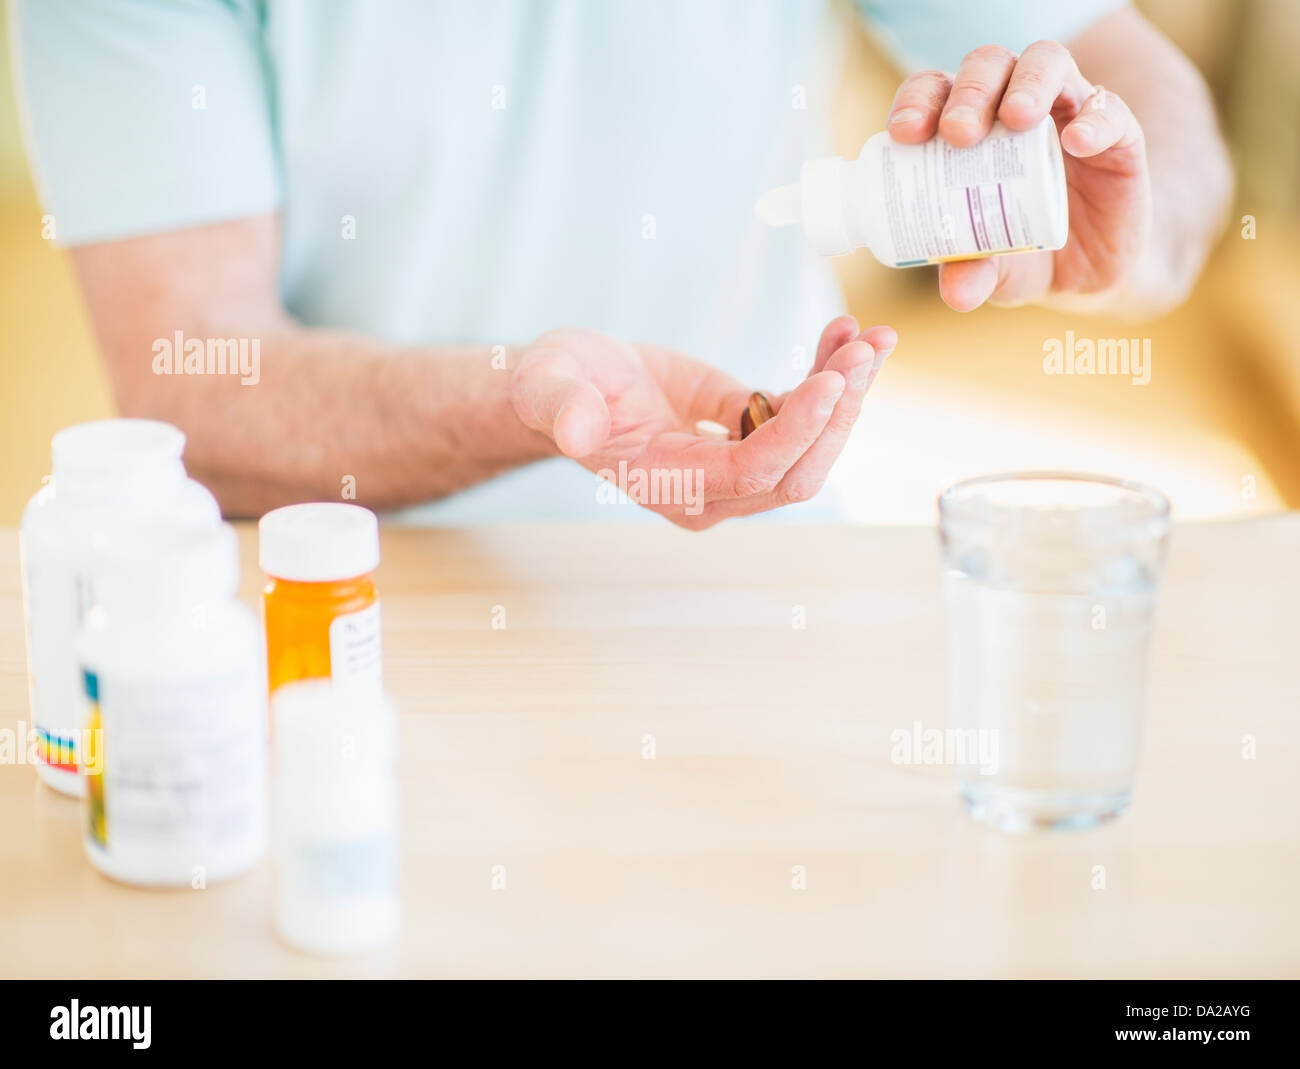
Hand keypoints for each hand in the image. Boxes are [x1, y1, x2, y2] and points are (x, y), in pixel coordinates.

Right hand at [510, 318, 896, 528]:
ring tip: (868, 337)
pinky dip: (830, 378)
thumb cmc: (554, 388)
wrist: (567, 384)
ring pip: (812, 446)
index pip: (751, 471)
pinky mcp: (750, 433)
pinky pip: (804, 416)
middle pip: (797, 468)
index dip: (797, 431)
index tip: (832, 381)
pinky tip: (843, 335)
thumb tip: (578, 429)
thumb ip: (563, 407)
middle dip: (837, 414)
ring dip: (846, 394)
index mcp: (669, 485)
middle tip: (864, 353)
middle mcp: (713, 491)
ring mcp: (738, 467)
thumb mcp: (549, 386)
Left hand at [887, 41, 1149, 311]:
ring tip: (1015, 117)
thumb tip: (955, 294)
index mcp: (968, 128)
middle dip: (969, 91)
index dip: (918, 101)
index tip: (905, 134)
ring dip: (1028, 84)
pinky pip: (1110, 111)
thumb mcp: (993, 272)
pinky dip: (1094, 119)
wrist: (1088, 275)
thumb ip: (972, 275)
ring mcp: (1068, 112)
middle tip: (958, 133)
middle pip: (989, 66)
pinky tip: (1076, 141)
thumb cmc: (1021, 255)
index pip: (936, 91)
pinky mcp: (1118, 135)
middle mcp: (1014, 107)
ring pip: (1047, 63)